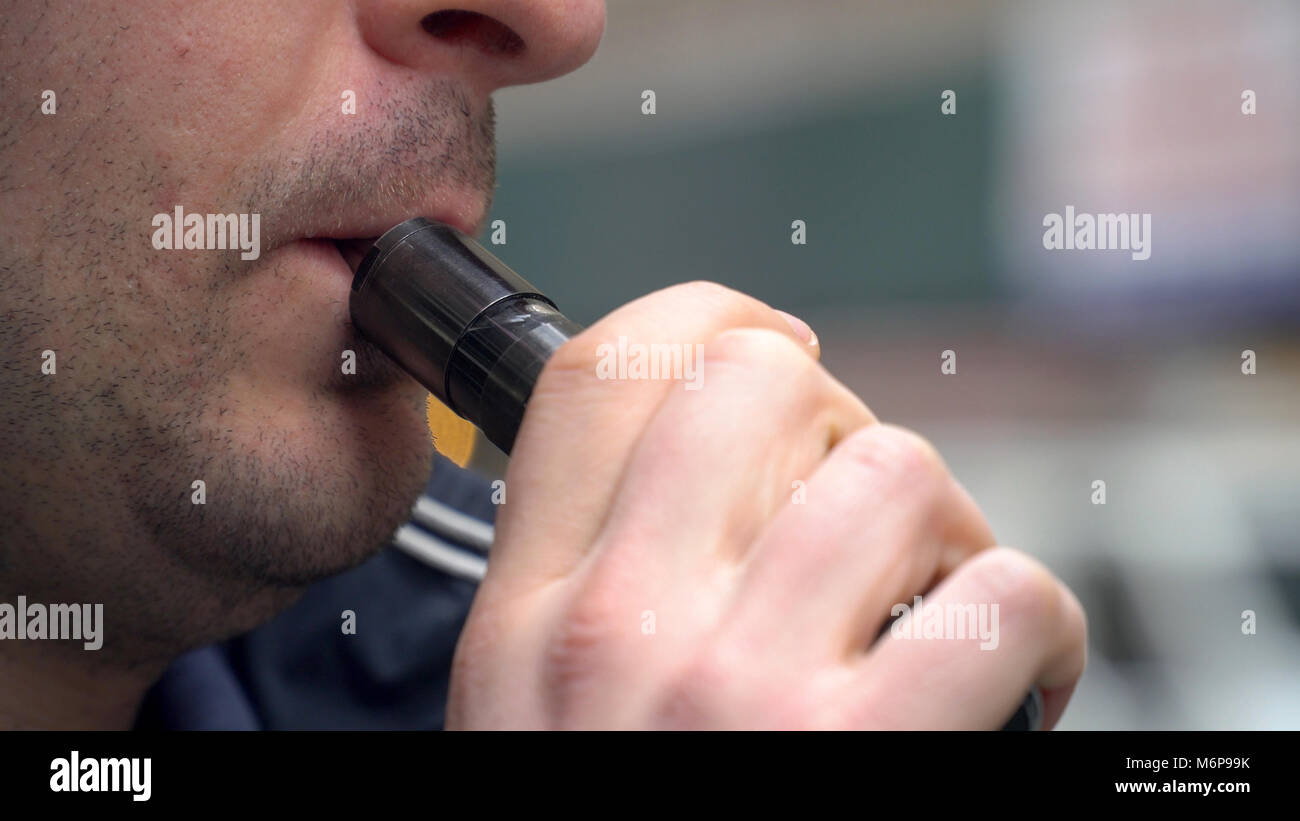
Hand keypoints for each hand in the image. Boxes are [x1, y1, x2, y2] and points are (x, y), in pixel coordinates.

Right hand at [446, 282, 1085, 728]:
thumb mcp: (529, 709)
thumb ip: (590, 583)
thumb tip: (712, 468)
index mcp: (528, 614)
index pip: (604, 369)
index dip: (707, 316)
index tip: (768, 344)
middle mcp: (619, 629)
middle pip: (760, 376)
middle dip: (835, 409)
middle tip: (853, 489)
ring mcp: (738, 689)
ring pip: (897, 468)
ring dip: (943, 526)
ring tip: (932, 598)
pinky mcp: (863, 756)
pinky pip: (997, 594)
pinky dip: (1026, 621)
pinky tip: (1004, 672)